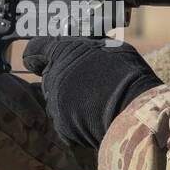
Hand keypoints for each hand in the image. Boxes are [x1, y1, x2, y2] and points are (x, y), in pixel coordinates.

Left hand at [22, 37, 161, 147]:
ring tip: (97, 102)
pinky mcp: (62, 125)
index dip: (38, 56)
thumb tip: (82, 43)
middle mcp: (54, 75)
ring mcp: (56, 101)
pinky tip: (96, 118)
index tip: (40, 61)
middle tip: (89, 84)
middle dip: (64, 81)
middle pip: (49, 78)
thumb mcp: (108, 46)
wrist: (134, 108)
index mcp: (63, 51)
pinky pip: (65, 123)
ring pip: (57, 101)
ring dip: (71, 102)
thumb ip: (86, 46)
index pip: (35, 49)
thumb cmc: (126, 73)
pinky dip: (77, 123)